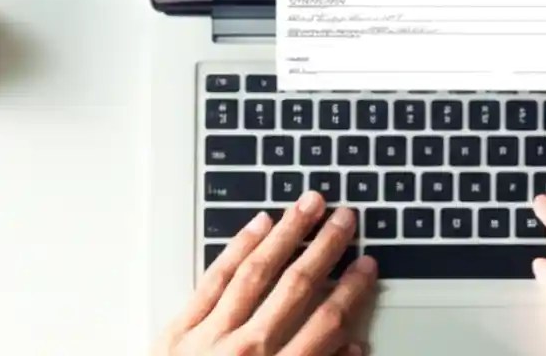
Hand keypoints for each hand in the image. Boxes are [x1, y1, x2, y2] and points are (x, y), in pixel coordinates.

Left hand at [155, 192, 377, 355]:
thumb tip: (352, 350)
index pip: (326, 323)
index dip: (351, 290)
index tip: (367, 265)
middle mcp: (246, 352)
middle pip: (296, 287)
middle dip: (325, 248)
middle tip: (346, 218)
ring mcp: (209, 338)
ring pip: (256, 272)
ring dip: (287, 234)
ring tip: (308, 205)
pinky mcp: (178, 331)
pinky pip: (214, 280)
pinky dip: (238, 249)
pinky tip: (258, 226)